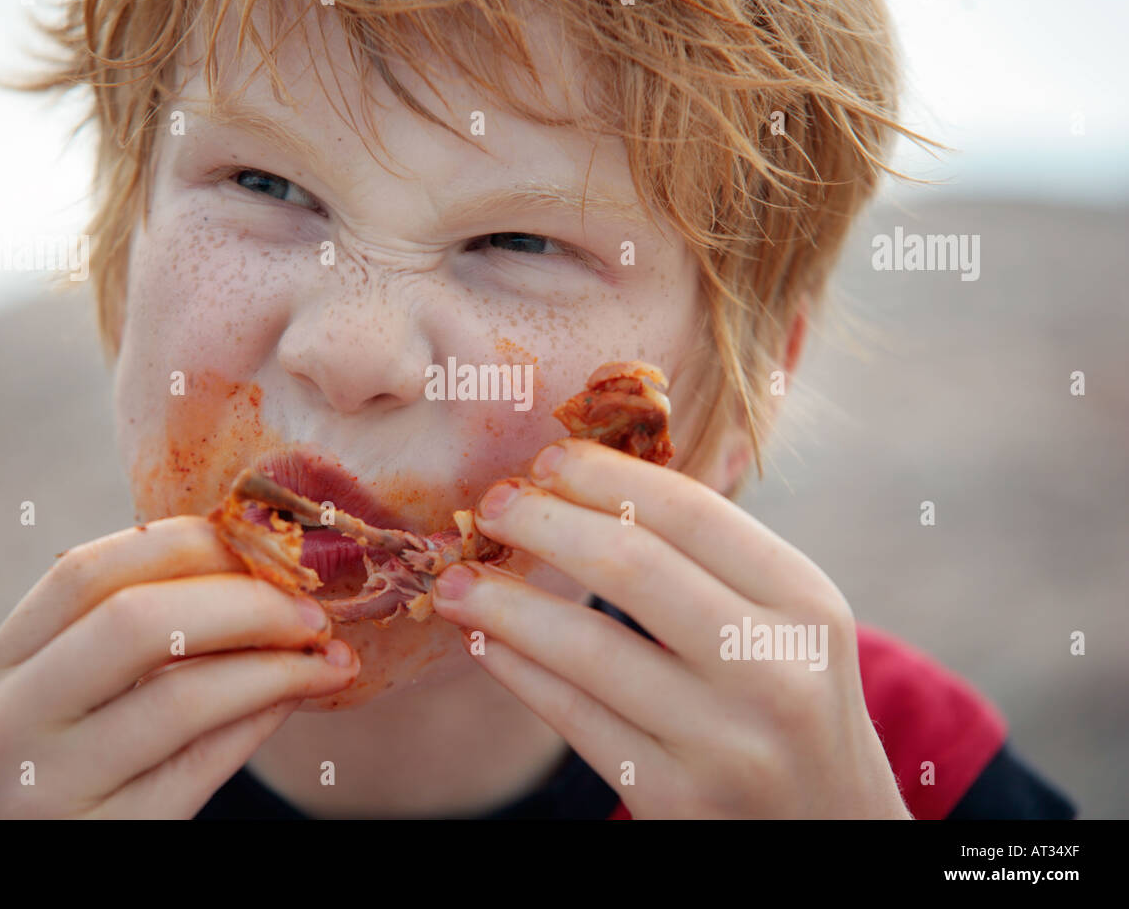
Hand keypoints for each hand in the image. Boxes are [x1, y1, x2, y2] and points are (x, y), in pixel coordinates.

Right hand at [0, 517, 358, 817]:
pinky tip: (297, 699)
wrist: (1, 895)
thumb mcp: (48, 719)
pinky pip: (202, 767)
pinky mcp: (101, 844)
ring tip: (327, 657)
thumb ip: (117, 654)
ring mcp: (42, 794)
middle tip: (310, 610)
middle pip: (136, 621)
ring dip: (275, 665)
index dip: (186, 545)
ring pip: (181, 696)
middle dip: (245, 601)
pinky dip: (261, 719)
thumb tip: (253, 582)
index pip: (85, 573)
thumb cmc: (43, 796)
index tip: (259, 545)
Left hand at [430, 438, 908, 817]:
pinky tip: (484, 641)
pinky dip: (517, 669)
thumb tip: (584, 486)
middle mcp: (772, 671)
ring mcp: (724, 744)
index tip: (548, 458)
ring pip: (587, 647)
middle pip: (632, 566)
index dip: (607, 476)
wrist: (834, 831)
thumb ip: (710, 562)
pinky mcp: (674, 801)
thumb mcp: (787, 626)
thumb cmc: (789, 705)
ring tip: (455, 581)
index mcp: (806, 605)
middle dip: (545, 523)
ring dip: (505, 602)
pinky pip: (572, 717)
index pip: (691, 513)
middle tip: (492, 505)